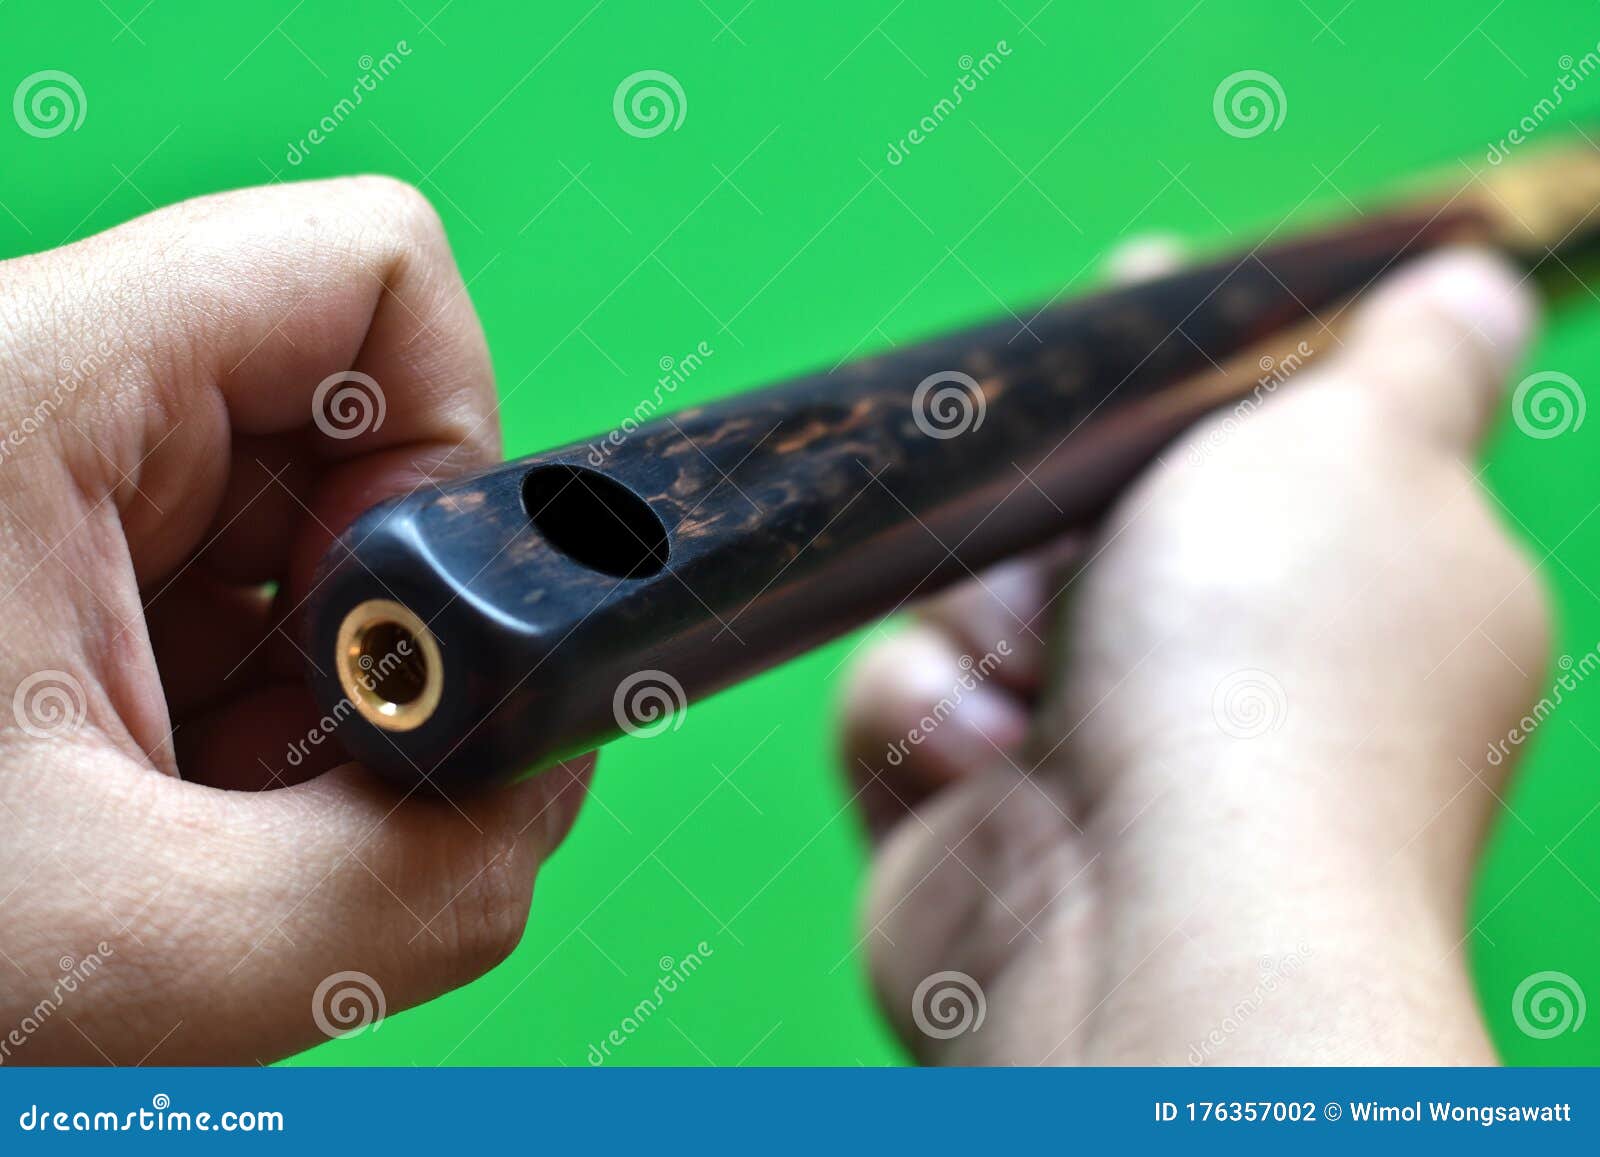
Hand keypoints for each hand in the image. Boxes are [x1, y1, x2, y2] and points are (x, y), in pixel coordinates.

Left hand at [0, 179, 590, 1063]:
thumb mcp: (135, 947)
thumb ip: (422, 881)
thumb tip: (539, 800)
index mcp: (27, 391)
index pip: (372, 273)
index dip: (450, 452)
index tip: (382, 641)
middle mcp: (30, 397)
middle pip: (353, 412)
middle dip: (371, 624)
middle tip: (273, 781)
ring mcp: (31, 479)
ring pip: (304, 522)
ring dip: (305, 696)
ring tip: (188, 824)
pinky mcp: (33, 559)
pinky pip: (230, 593)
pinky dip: (246, 722)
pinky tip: (159, 816)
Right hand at [841, 247, 1547, 1063]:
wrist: (1155, 925)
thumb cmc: (1268, 669)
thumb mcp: (1360, 451)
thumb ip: (1410, 356)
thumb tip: (1483, 282)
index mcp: (1346, 581)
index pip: (1253, 434)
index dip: (1185, 362)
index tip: (1135, 288)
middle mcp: (1222, 670)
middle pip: (1086, 508)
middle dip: (1051, 497)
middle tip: (1063, 516)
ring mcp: (1090, 746)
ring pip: (966, 592)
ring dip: (979, 607)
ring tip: (1030, 672)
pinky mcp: (971, 808)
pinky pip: (898, 694)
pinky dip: (924, 709)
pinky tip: (983, 754)